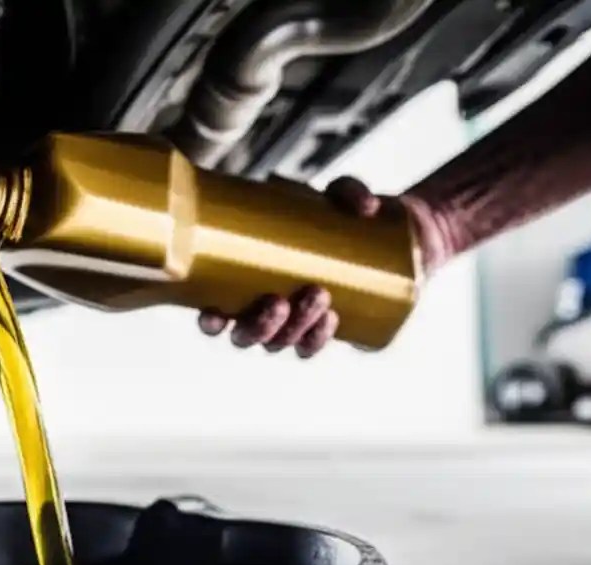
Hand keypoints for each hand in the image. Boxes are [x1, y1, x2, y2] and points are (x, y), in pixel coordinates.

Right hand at [198, 177, 448, 357]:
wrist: (379, 237)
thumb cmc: (335, 215)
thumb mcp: (336, 196)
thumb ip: (349, 191)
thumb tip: (367, 207)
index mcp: (240, 281)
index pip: (214, 314)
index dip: (211, 322)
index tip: (216, 313)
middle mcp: (259, 309)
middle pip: (246, 336)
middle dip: (261, 326)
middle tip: (280, 301)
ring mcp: (289, 324)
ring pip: (278, 343)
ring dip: (293, 329)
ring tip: (317, 297)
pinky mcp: (319, 330)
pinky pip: (311, 346)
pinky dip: (318, 338)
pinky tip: (331, 319)